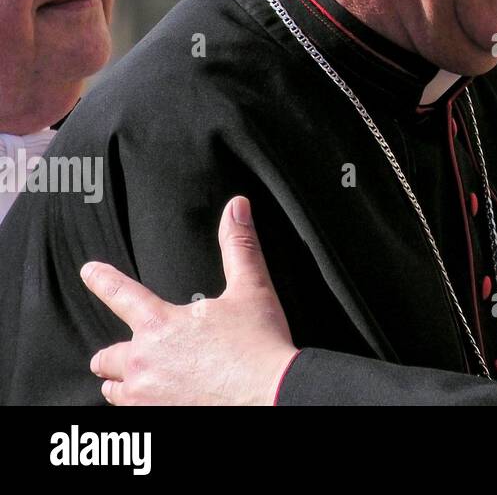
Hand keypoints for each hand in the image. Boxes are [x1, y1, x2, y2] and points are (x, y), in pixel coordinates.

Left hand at [82, 196, 299, 405]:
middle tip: (128, 354)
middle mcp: (144, 362)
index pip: (121, 294)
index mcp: (161, 325)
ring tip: (143, 382)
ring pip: (114, 392)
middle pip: (106, 358)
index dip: (102, 280)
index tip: (89, 272)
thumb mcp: (252, 289)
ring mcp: (147, 398)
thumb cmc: (260, 346)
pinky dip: (143, 407)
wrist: (271, 396)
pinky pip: (133, 416)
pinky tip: (162, 401)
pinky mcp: (156, 422)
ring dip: (123, 385)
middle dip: (113, 356)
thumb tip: (237, 208)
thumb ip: (239, 246)